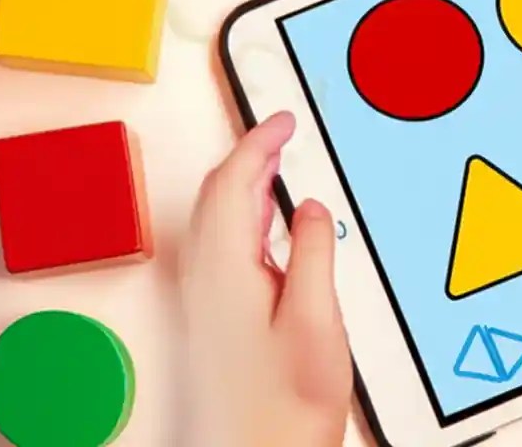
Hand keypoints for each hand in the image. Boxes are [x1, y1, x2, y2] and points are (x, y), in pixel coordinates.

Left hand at [180, 112, 352, 446]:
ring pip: (218, 217)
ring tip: (274, 163)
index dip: (258, 142)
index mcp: (226, 268)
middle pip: (218, 194)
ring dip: (243, 181)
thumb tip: (311, 207)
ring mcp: (208, 296)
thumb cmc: (285, 403)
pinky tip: (266, 222)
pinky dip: (244, 212)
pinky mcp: (218, 313)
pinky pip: (224, 241)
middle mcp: (207, 277)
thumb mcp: (314, 319)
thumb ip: (313, 254)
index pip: (233, 182)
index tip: (282, 118)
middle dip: (248, 154)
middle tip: (280, 131)